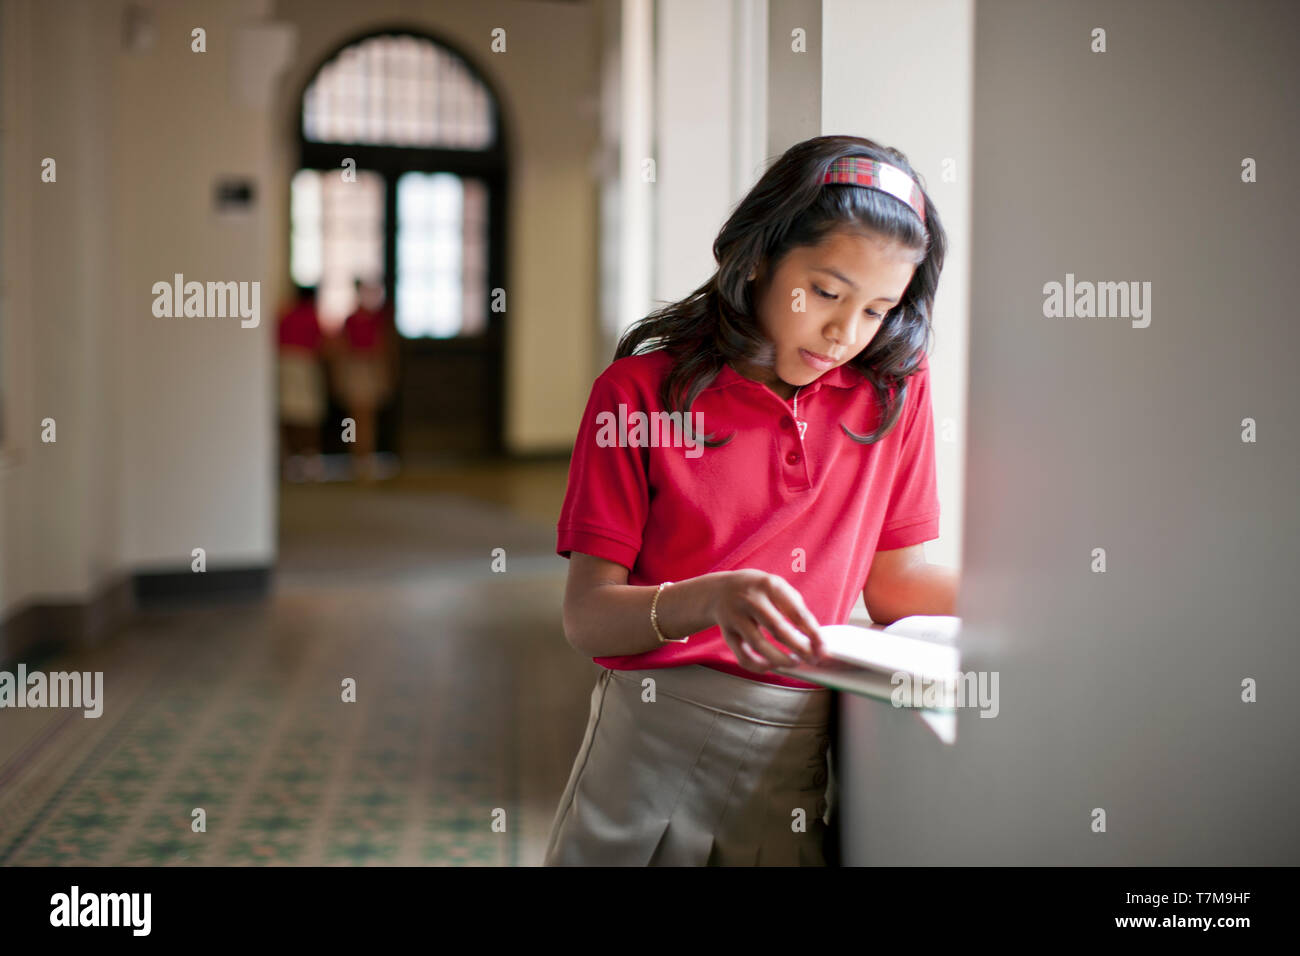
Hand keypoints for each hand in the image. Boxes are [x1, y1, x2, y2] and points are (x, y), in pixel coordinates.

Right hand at [708, 570, 824, 671]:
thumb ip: (795, 608)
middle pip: (777, 629)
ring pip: (759, 645)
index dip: (812, 632)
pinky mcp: (727, 633)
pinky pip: (743, 656)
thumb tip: (814, 638)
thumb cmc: (758, 591)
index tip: (823, 648)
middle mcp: (750, 600)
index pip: (795, 612)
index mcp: (769, 585)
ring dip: (780, 659)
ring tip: (795, 662)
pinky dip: (759, 666)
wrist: (720, 590)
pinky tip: (771, 666)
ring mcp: (736, 617)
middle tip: (813, 659)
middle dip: (799, 648)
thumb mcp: (777, 587)